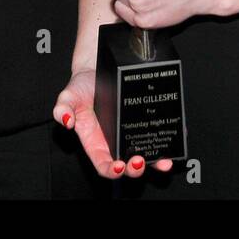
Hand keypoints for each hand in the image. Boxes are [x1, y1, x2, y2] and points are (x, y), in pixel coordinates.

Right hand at [54, 69, 171, 178]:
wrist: (97, 68)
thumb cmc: (81, 87)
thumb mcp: (68, 95)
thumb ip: (63, 108)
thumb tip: (65, 120)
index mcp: (96, 143)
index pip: (104, 165)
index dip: (112, 170)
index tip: (119, 166)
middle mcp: (115, 143)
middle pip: (128, 166)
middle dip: (135, 168)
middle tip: (140, 161)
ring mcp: (130, 135)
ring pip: (146, 156)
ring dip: (156, 162)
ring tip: (164, 161)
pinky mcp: (143, 123)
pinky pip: (157, 137)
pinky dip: (167, 142)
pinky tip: (175, 139)